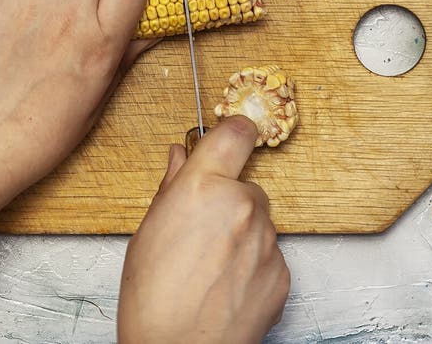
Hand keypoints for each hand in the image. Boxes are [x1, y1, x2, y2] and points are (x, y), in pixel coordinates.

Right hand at [118, 117, 289, 343]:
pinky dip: (253, 264)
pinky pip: (269, 254)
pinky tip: (227, 286)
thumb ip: (172, 185)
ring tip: (210, 267)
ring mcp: (266, 240)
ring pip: (259, 222)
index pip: (236, 133)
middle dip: (229, 200)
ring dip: (242, 234)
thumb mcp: (148, 230)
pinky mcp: (282, 273)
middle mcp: (242, 205)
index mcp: (204, 185)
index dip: (233, 133)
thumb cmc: (152, 298)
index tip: (230, 139)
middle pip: (246, 185)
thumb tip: (180, 156)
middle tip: (202, 231)